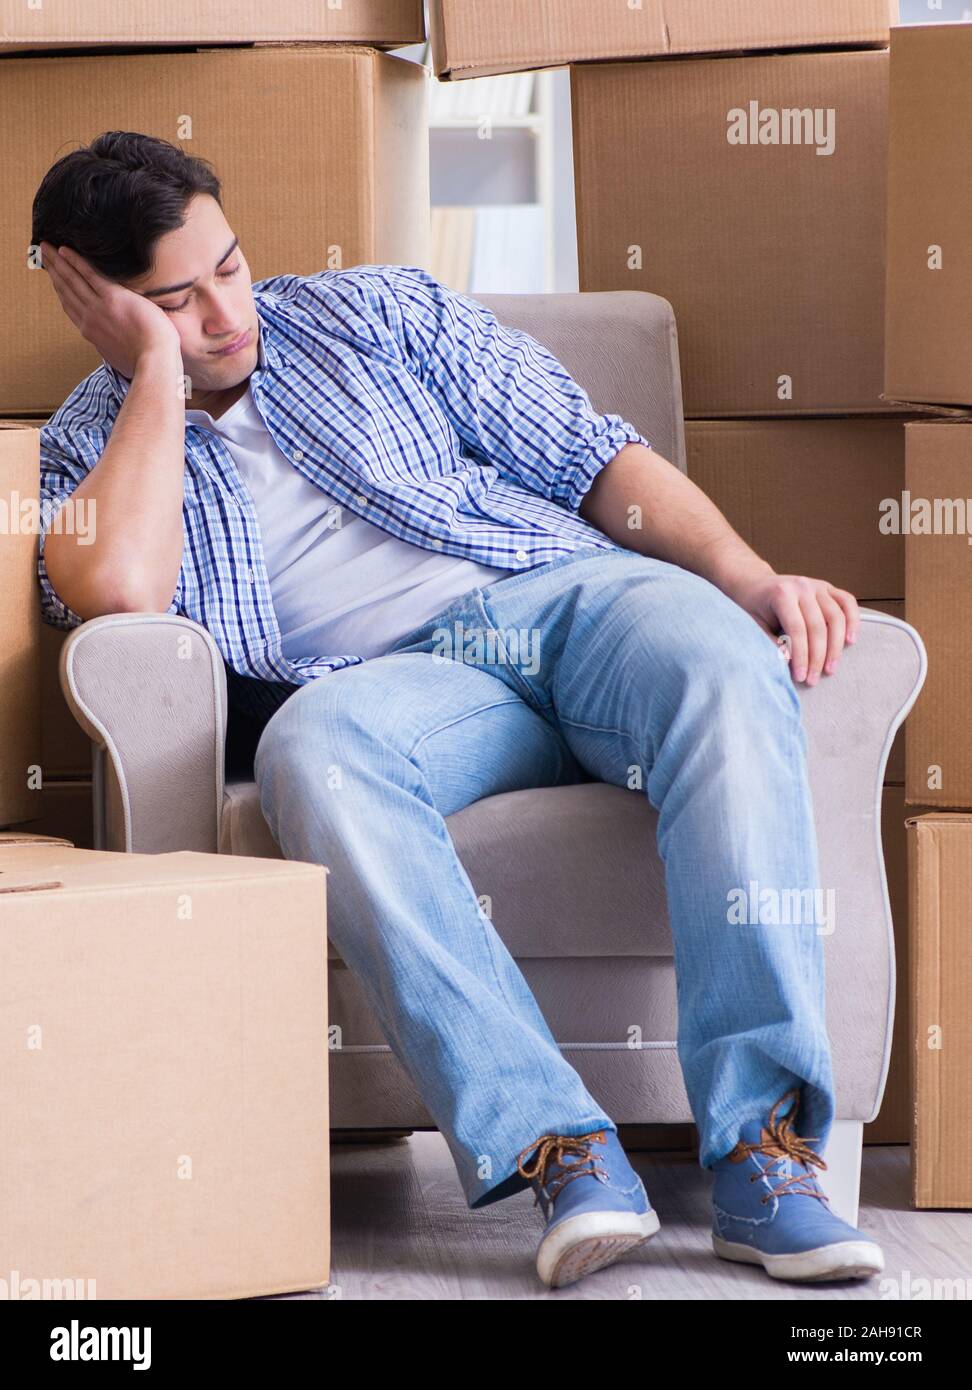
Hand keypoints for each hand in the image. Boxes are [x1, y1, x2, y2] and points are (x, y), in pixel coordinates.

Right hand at [40, 241, 179, 378]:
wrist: (154, 360)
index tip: (53, 277)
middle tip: (43, 254)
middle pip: (66, 289)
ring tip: (47, 247)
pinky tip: (66, 250)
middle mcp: (89, 318)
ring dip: (58, 261)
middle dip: (53, 270)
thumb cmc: (143, 362)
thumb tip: (113, 346)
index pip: (70, 306)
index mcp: (91, 332)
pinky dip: (75, 261)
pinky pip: (89, 274)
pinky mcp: (113, 297)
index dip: (59, 289)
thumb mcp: (118, 357)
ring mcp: (99, 307)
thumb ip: (110, 346)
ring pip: (72, 279)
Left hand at [728, 568, 859, 685]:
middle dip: (817, 657)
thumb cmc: (753, 607)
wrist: (755, 583)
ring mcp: (817, 585)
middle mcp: (802, 586)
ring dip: (835, 647)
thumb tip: (788, 660)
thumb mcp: (753, 624)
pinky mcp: (828, 587)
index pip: (797, 629)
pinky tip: (850, 641)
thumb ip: (770, 641)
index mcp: (782, 594)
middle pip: (818, 626)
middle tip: (813, 680)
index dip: (801, 656)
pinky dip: (853, 621)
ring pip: (836, 617)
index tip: (801, 677)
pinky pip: (848, 602)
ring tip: (830, 669)